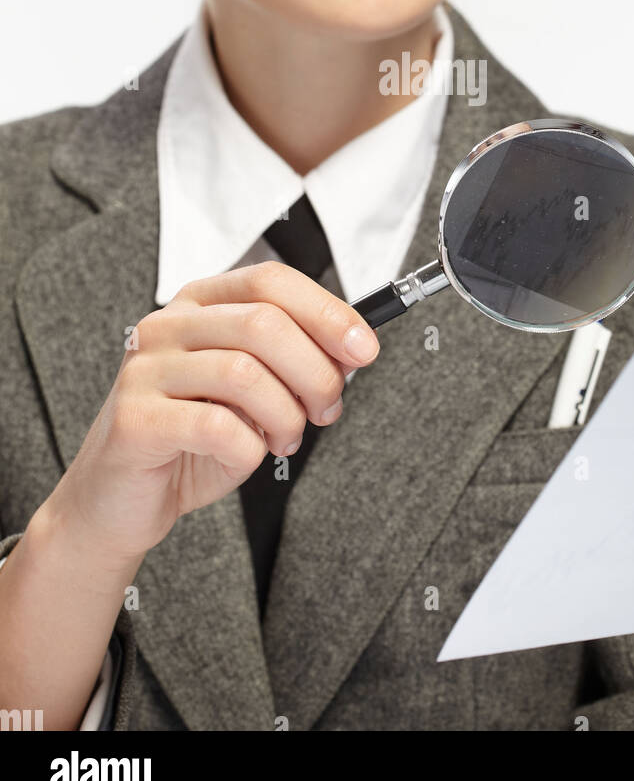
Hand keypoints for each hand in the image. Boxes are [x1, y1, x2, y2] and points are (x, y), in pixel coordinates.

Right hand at [45, 260, 379, 567]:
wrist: (121, 499)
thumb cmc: (192, 440)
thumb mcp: (254, 391)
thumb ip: (293, 362)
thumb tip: (352, 349)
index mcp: (200, 303)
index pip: (271, 281)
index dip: (327, 312)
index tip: (364, 349)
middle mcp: (168, 325)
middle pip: (264, 323)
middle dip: (315, 372)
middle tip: (327, 409)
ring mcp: (146, 369)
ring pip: (245, 373)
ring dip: (286, 414)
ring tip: (285, 437)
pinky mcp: (135, 420)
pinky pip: (217, 426)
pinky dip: (248, 449)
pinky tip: (244, 456)